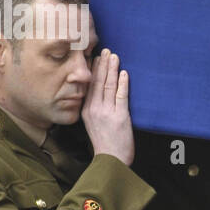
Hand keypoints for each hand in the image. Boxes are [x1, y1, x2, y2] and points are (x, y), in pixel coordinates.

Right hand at [81, 49, 133, 165]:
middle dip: (102, 65)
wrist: (111, 159)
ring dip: (112, 70)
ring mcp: (107, 113)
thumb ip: (94, 108)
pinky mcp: (120, 117)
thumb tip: (98, 93)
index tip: (95, 57)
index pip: (89, 86)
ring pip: (109, 86)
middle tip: (105, 50)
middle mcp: (94, 109)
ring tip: (114, 57)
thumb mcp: (92, 123)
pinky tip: (124, 73)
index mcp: (86, 110)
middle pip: (98, 82)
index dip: (93, 70)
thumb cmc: (105, 143)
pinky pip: (121, 96)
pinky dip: (123, 84)